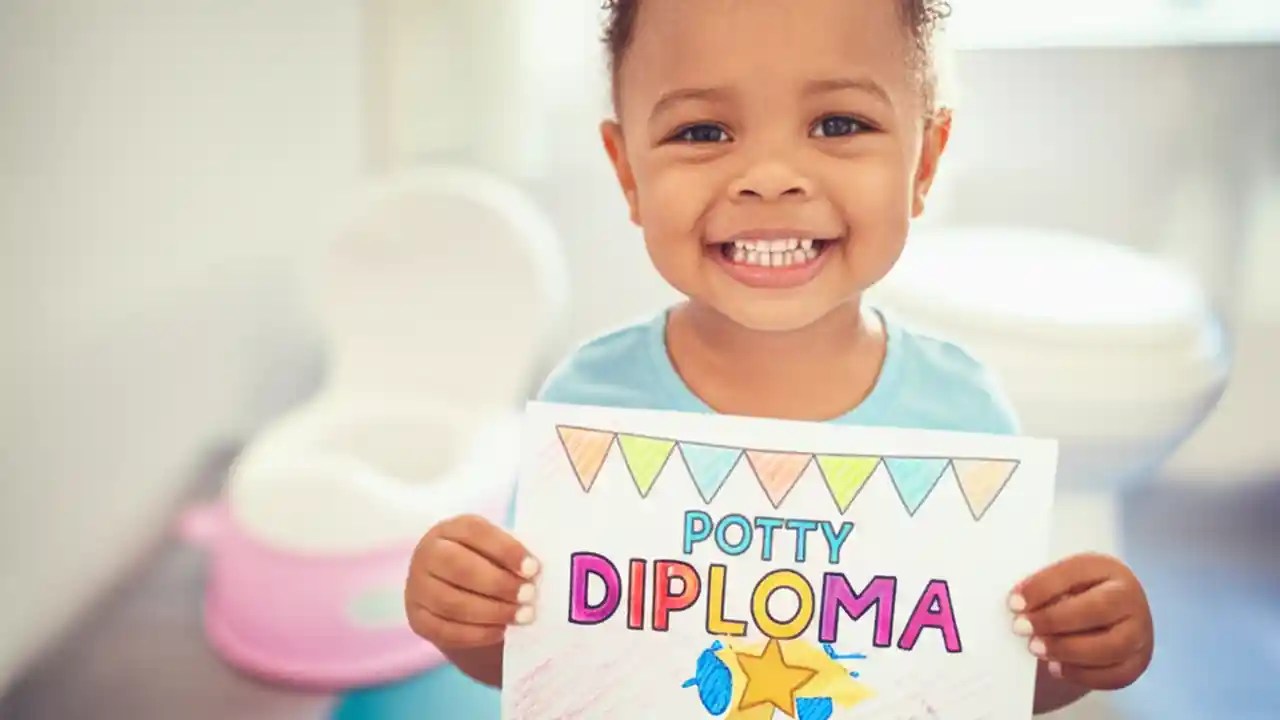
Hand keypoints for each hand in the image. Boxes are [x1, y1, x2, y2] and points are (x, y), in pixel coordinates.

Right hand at [405, 514, 539, 648]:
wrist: (458, 593)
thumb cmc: (486, 565)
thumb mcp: (495, 551)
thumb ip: (511, 557)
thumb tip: (535, 574)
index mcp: (449, 530)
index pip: (474, 532)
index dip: (505, 550)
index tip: (533, 569)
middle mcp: (427, 554)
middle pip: (459, 567)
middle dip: (498, 584)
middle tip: (529, 596)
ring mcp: (417, 587)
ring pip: (451, 603)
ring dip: (491, 612)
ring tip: (521, 616)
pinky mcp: (417, 619)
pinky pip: (445, 630)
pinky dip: (476, 633)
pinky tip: (500, 631)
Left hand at [1009, 553, 1152, 690]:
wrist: (1113, 615)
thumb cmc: (1078, 594)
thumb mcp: (1064, 580)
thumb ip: (1044, 589)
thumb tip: (1018, 606)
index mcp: (1107, 568)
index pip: (1075, 573)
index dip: (1042, 588)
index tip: (1014, 603)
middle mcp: (1129, 598)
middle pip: (1098, 609)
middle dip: (1054, 620)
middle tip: (1021, 628)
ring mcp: (1140, 631)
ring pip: (1111, 646)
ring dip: (1067, 650)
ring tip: (1036, 648)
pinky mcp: (1138, 661)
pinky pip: (1115, 674)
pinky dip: (1083, 674)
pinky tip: (1056, 667)